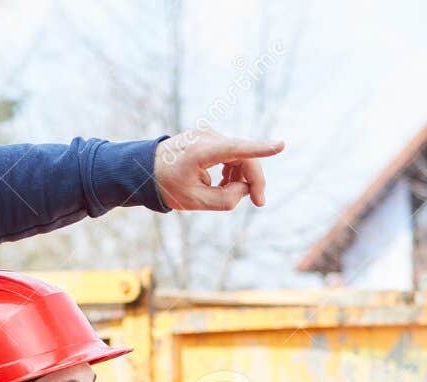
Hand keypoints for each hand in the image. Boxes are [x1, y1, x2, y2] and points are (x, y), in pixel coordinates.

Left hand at [154, 128, 284, 210]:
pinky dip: (233, 169)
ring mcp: (208, 134)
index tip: (280, 145)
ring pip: (240, 155)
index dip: (260, 149)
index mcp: (200, 152)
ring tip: (227, 193)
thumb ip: (225, 200)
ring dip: (241, 176)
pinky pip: (232, 153)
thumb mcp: (196, 202)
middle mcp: (206, 137)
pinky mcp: (210, 137)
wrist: (146, 169)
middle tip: (259, 202)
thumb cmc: (168, 186)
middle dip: (254, 180)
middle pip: (243, 157)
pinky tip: (223, 183)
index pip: (235, 150)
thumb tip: (246, 188)